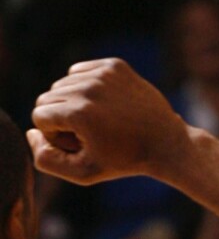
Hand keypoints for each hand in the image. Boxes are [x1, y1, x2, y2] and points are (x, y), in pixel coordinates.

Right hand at [28, 58, 189, 185]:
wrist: (167, 144)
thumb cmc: (125, 161)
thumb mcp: (85, 172)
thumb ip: (48, 160)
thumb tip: (31, 133)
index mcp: (79, 113)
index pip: (40, 116)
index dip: (55, 135)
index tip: (77, 144)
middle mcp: (88, 88)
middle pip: (47, 97)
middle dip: (61, 118)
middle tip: (88, 134)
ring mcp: (103, 73)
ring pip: (62, 83)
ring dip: (72, 102)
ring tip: (97, 121)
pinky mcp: (114, 65)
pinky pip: (80, 71)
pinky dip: (85, 87)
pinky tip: (104, 105)